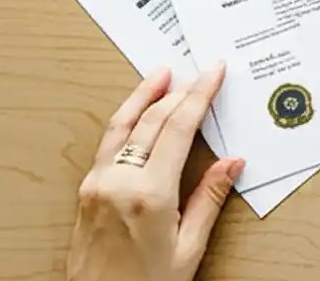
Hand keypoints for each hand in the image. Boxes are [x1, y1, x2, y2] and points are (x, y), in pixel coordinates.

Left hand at [67, 64, 242, 280]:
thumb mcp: (188, 248)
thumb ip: (209, 199)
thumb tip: (232, 163)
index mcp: (148, 194)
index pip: (178, 129)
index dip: (199, 96)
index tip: (213, 73)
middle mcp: (118, 182)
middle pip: (151, 121)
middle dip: (178, 91)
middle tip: (198, 71)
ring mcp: (97, 185)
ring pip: (122, 126)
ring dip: (144, 96)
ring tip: (161, 74)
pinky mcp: (87, 192)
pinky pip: (108, 144)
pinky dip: (126, 120)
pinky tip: (136, 113)